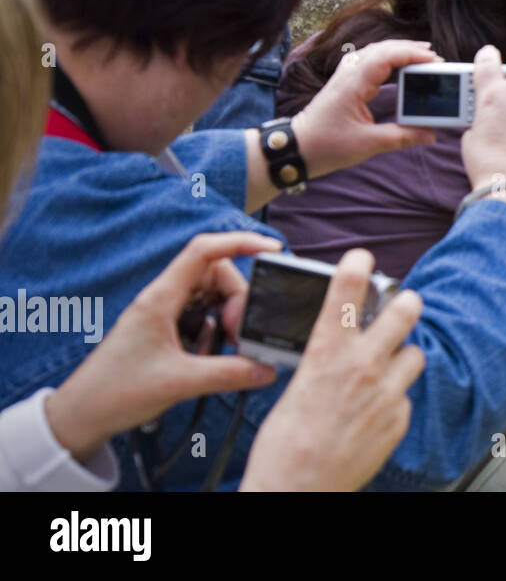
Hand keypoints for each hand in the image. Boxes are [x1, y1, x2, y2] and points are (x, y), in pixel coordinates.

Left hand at [44, 232, 283, 462]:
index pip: (205, 251)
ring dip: (227, 317)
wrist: (82, 415)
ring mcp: (164, 312)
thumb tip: (268, 368)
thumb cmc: (116, 392)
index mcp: (161, 298)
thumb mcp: (181, 383)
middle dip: (238, 298)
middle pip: (217, 273)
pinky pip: (202, 316)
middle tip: (239, 333)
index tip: (270, 249)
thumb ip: (230, 373)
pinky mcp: (166, 329)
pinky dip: (214, 332)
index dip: (240, 242)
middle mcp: (163, 298)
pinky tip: (208, 357)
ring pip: (211, 295)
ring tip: (226, 347)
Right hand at [241, 249, 424, 491]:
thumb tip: (337, 343)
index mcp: (325, 354)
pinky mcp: (398, 420)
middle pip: (404, 312)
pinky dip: (394, 400)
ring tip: (386, 369)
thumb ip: (323, 360)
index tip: (362, 256)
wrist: (296, 491)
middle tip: (404, 303)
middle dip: (406, 303)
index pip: (344, 293)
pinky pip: (406, 397)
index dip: (356, 266)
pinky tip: (374, 414)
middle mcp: (360, 366)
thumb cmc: (283, 446)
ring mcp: (384, 394)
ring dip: (402, 358)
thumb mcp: (295, 387)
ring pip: (415, 355)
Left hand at [291, 39, 441, 178]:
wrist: (297, 147)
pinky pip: (371, 60)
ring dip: (401, 51)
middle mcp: (349, 73)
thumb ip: (403, 137)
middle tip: (437, 59)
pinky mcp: (346, 81)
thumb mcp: (369, 144)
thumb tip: (431, 134)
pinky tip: (400, 64)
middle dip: (412, 50)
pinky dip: (390, 58)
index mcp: (354, 83)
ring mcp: (346, 74)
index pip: (387, 56)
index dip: (413, 54)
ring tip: (424, 57)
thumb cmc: (327, 145)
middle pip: (384, 48)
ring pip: (377, 51)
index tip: (435, 61)